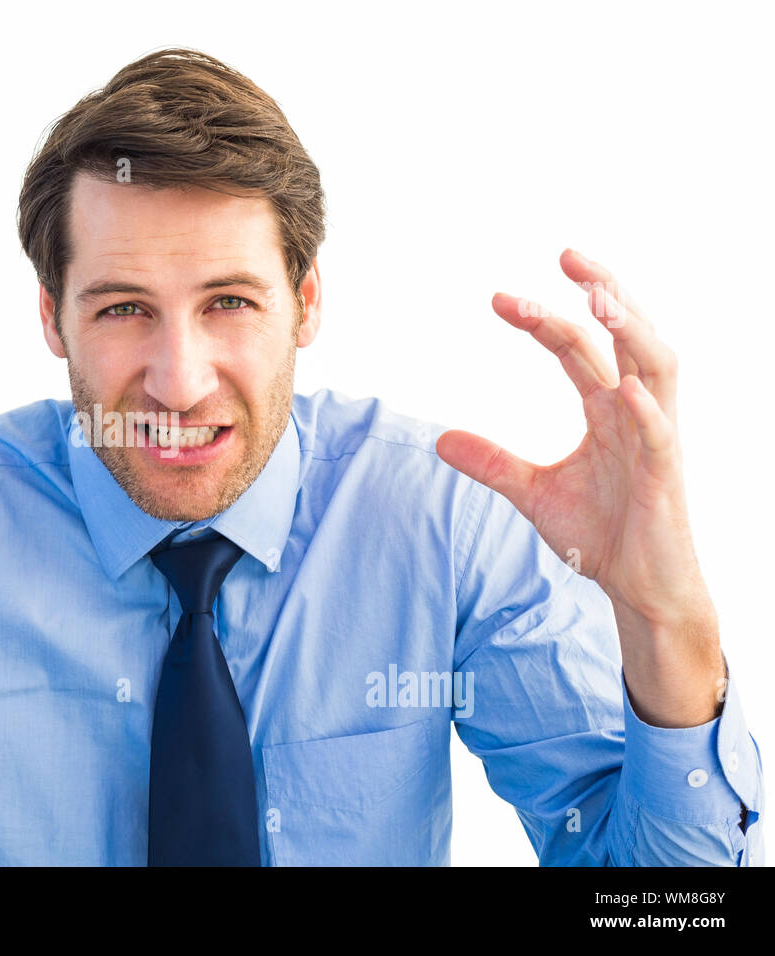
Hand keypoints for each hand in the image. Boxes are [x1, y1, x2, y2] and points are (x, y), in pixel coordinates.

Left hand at [435, 249, 723, 725]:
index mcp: (607, 410)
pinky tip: (625, 388)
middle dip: (602, 293)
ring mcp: (656, 440)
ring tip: (600, 297)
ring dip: (633, 329)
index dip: (543, 320)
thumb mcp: (532, 493)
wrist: (638, 591)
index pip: (578, 348)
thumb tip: (441, 438)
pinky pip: (661, 434)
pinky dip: (646, 409)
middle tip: (567, 254)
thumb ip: (492, 463)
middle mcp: (637, 413)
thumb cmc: (600, 536)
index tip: (497, 299)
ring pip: (659, 367)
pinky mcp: (666, 477)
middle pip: (626, 338)